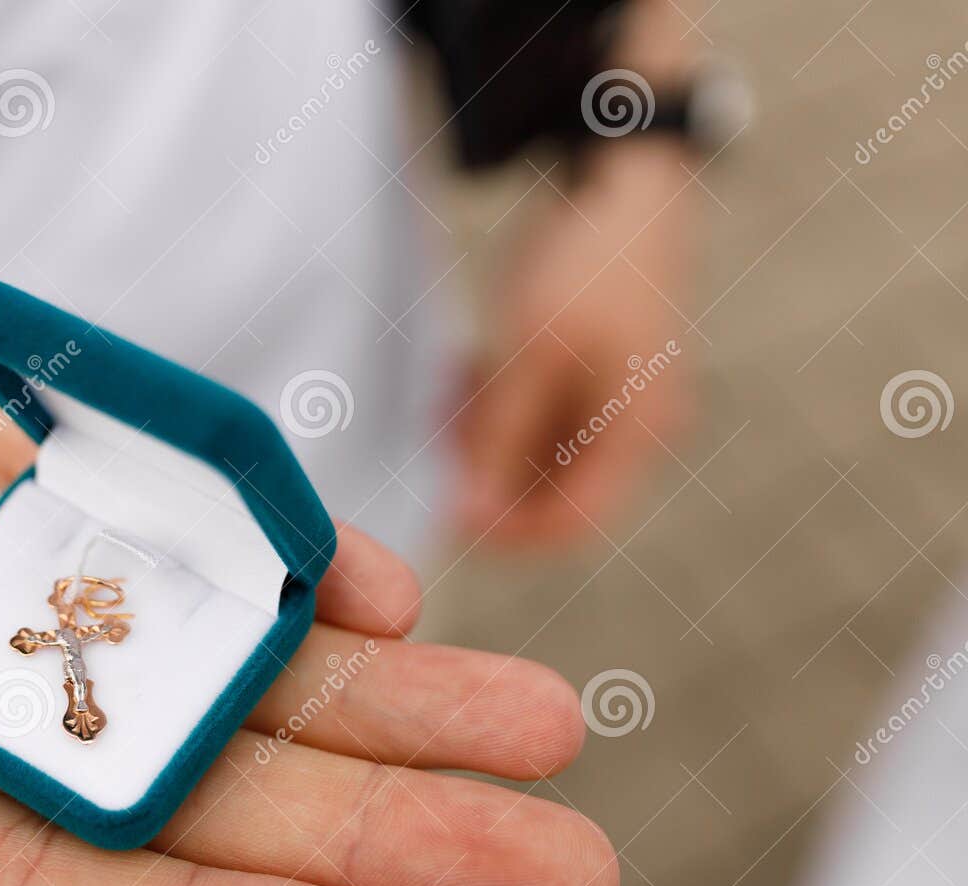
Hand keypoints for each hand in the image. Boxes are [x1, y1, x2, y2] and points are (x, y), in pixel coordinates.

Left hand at [457, 140, 695, 547]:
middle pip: (547, 488)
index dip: (503, 530)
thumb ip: (498, 437)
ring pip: (533, 451)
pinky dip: (493, 405)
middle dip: (483, 473)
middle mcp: (632, 424)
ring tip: (445, 395)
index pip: (570, 523)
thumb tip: (465, 513)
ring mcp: (612, 396)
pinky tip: (462, 372)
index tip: (441, 509)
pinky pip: (534, 413)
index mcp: (637, 430)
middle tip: (433, 438)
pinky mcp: (588, 368)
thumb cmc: (587, 257)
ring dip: (480, 437)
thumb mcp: (530, 351)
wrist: (621, 170)